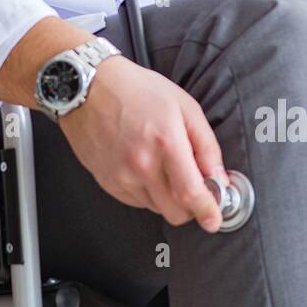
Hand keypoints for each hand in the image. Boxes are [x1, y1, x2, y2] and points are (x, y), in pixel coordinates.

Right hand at [58, 55, 229, 233]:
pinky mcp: (106, 181)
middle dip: (190, 208)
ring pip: (156, 209)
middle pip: (175, 212)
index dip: (207, 211)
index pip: (191, 194)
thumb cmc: (136, 90)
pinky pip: (135, 201)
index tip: (214, 219)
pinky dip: (147, 193)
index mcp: (165, 143)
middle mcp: (141, 164)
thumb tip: (218, 177)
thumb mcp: (184, 106)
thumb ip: (207, 145)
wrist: (88, 87)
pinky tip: (145, 168)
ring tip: (163, 168)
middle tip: (193, 190)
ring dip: (167, 198)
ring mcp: (121, 176)